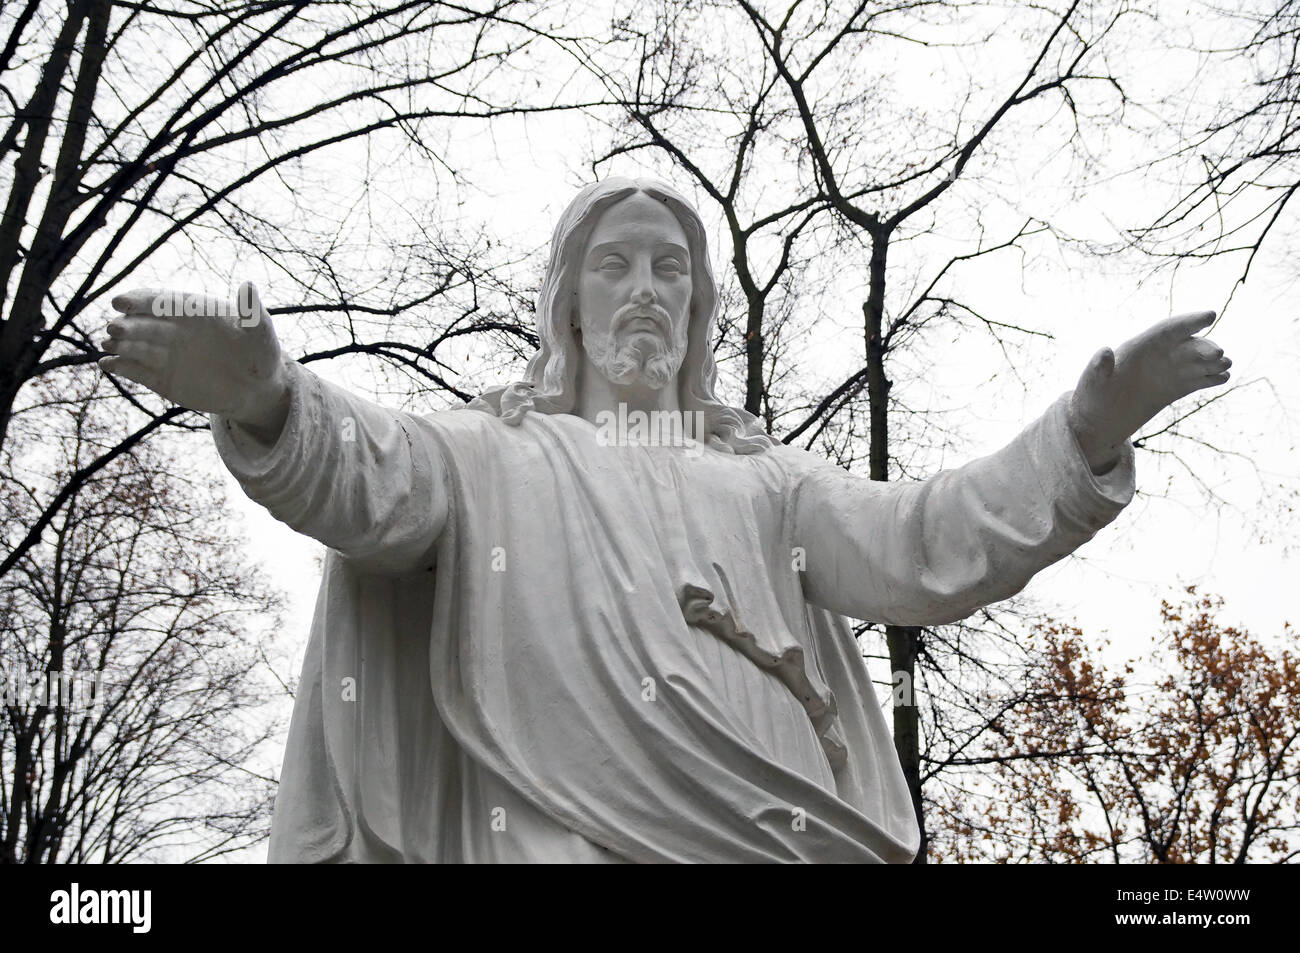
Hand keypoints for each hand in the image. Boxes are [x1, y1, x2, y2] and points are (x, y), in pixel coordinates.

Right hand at [99, 282, 290, 440]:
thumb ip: (252, 313)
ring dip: (119, 345)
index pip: (160, 302)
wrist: (259, 389)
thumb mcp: (261, 333)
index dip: (140, 301)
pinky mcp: (162, 379)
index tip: (122, 302)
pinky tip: (108, 365)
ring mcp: (166, 355)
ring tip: (108, 345)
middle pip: (142, 324)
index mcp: (192, 313)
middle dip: (127, 325)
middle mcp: (174, 331)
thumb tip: (248, 286)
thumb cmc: (261, 354)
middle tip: (115, 328)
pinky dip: (121, 367)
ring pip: (135, 346)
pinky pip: (136, 371)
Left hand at [1069, 311, 1230, 474]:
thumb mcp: (1092, 383)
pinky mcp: (1173, 390)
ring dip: (1212, 362)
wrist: (1097, 423)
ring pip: (1196, 361)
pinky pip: (1197, 380)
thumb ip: (1099, 367)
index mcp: (1137, 348)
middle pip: (1186, 345)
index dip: (1189, 322)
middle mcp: (1156, 356)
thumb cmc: (1090, 399)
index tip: (1211, 315)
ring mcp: (1167, 372)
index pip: (1168, 330)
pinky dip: (1210, 378)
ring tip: (1225, 364)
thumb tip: (1105, 351)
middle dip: (1204, 347)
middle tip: (1219, 354)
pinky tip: (1223, 378)